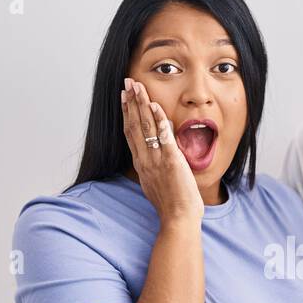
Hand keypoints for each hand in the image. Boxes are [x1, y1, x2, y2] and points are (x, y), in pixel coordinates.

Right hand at [122, 78, 203, 224]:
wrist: (178, 219)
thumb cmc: (172, 204)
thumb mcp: (159, 181)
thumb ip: (157, 163)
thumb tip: (162, 147)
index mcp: (141, 164)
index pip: (130, 133)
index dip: (126, 113)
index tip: (124, 97)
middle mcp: (145, 160)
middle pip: (134, 125)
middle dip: (130, 102)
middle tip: (127, 83)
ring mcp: (156, 160)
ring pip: (145, 127)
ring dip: (141, 104)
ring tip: (137, 87)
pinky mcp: (170, 162)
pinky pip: (163, 138)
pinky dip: (158, 121)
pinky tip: (155, 106)